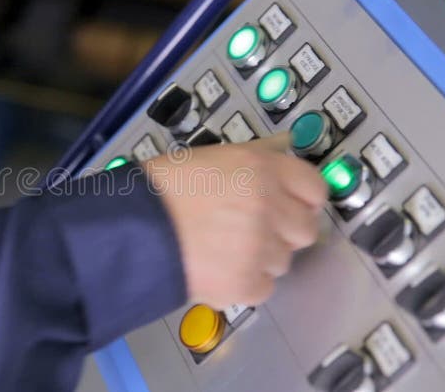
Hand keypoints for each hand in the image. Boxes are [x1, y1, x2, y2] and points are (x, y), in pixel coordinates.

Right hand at [143, 133, 326, 308]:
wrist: (129, 228)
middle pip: (306, 229)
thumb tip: (277, 164)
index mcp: (261, 168)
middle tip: (255, 230)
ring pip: (284, 261)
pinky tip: (220, 268)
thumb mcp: (210, 157)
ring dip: (262, 258)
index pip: (315, 187)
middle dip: (284, 231)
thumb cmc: (158, 190)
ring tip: (225, 249)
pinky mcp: (245, 282)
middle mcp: (268, 206)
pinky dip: (245, 283)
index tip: (293, 204)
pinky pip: (264, 288)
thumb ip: (252, 163)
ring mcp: (260, 247)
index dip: (303, 198)